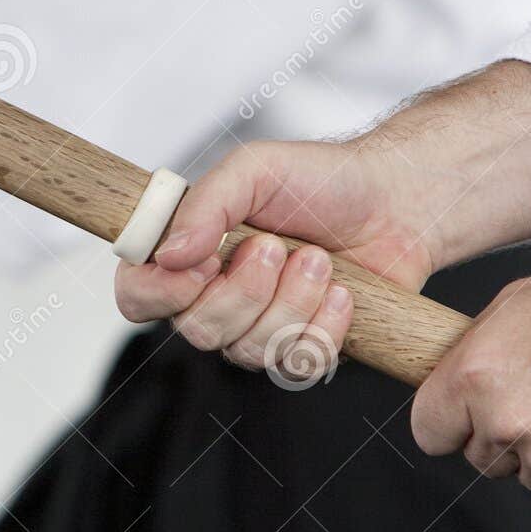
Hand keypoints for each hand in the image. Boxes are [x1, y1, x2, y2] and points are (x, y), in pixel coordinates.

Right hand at [114, 137, 437, 378]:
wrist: (394, 201)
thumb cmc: (320, 180)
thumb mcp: (254, 169)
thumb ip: (205, 204)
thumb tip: (170, 252)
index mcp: (185, 252)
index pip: (136, 294)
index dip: (160, 292)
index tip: (203, 265)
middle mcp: (212, 295)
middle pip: (196, 330)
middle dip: (245, 291)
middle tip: (276, 246)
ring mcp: (254, 327)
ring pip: (248, 350)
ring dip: (292, 302)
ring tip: (318, 260)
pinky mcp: (299, 348)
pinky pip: (295, 363)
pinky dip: (323, 326)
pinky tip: (341, 293)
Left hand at [413, 268, 530, 511]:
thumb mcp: (514, 307)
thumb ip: (470, 351)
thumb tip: (445, 378)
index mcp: (475, 377)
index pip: (428, 432)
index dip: (448, 423)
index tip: (463, 418)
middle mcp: (506, 423)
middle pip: (479, 458)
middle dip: (501, 437)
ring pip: (528, 477)